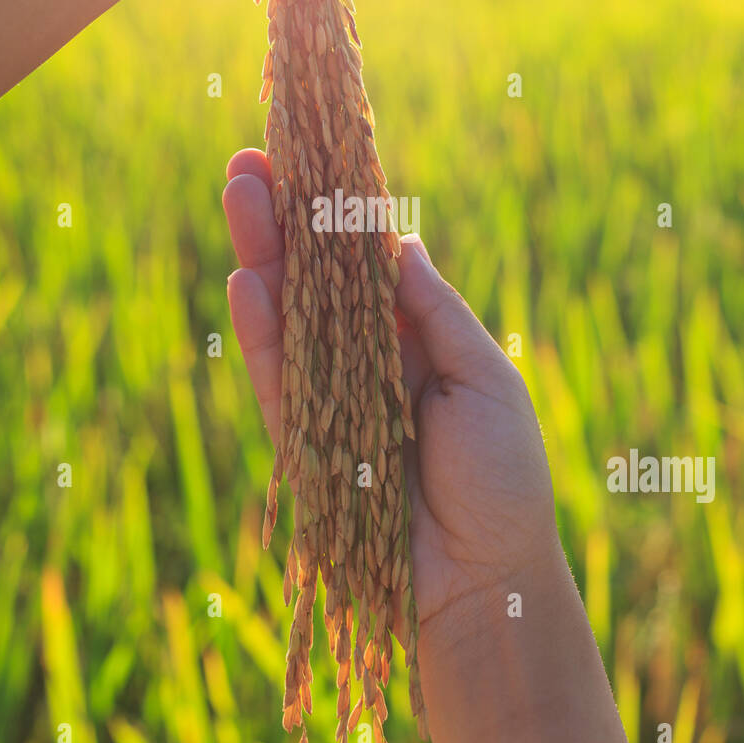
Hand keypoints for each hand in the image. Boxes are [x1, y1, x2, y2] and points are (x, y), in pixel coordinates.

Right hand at [222, 149, 558, 648]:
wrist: (484, 583)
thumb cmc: (503, 479)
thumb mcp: (484, 379)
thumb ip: (434, 313)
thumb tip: (399, 239)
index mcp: (415, 339)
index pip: (365, 262)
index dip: (337, 213)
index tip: (311, 159)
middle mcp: (366, 361)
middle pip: (315, 279)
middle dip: (283, 221)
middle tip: (249, 161)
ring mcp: (330, 399)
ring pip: (287, 317)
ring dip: (262, 257)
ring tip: (240, 195)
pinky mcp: (303, 446)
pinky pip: (277, 382)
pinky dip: (263, 334)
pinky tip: (247, 281)